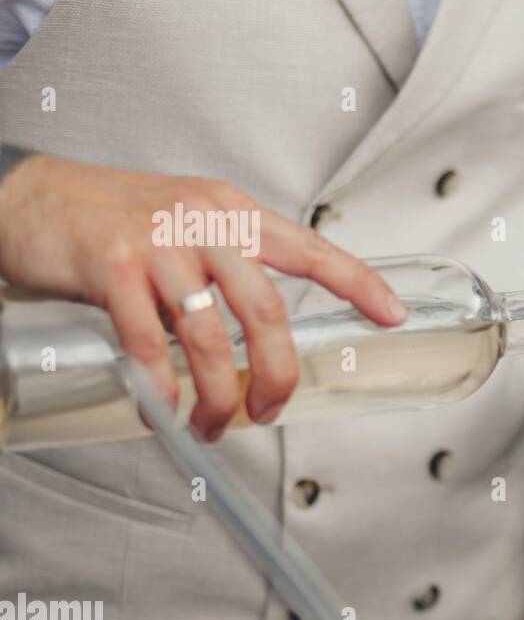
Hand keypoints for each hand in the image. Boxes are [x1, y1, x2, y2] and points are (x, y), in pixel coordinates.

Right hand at [0, 152, 405, 440]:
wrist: (28, 195)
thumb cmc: (111, 217)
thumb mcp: (186, 224)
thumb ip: (227, 269)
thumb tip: (261, 338)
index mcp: (232, 212)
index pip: (311, 249)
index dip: (358, 283)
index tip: (392, 314)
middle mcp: (203, 222)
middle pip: (267, 311)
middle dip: (275, 375)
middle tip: (270, 408)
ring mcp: (158, 243)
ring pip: (210, 338)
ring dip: (215, 396)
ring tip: (210, 423)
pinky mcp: (112, 267)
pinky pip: (149, 346)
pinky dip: (161, 390)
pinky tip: (162, 410)